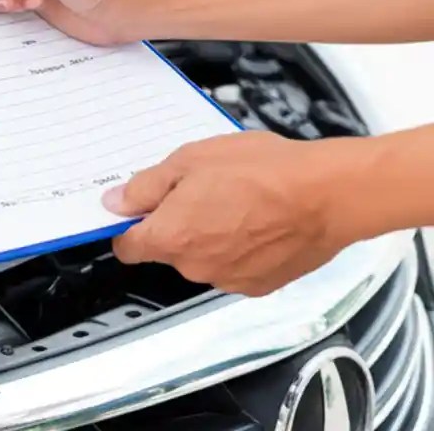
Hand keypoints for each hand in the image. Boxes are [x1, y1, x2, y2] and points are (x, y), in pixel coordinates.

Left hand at [101, 130, 371, 295]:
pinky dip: (240, 249)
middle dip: (177, 224)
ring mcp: (228, 279)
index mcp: (170, 236)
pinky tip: (258, 221)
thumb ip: (146, 186)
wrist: (328, 194)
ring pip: (202, 258)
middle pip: (167, 250)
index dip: (128, 227)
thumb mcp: (190, 160)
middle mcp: (195, 266)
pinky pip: (234, 266)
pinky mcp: (259, 285)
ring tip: (237, 202)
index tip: (137, 212)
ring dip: (210, 235)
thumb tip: (116, 203)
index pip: (126, 248)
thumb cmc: (264, 172)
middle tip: (201, 191)